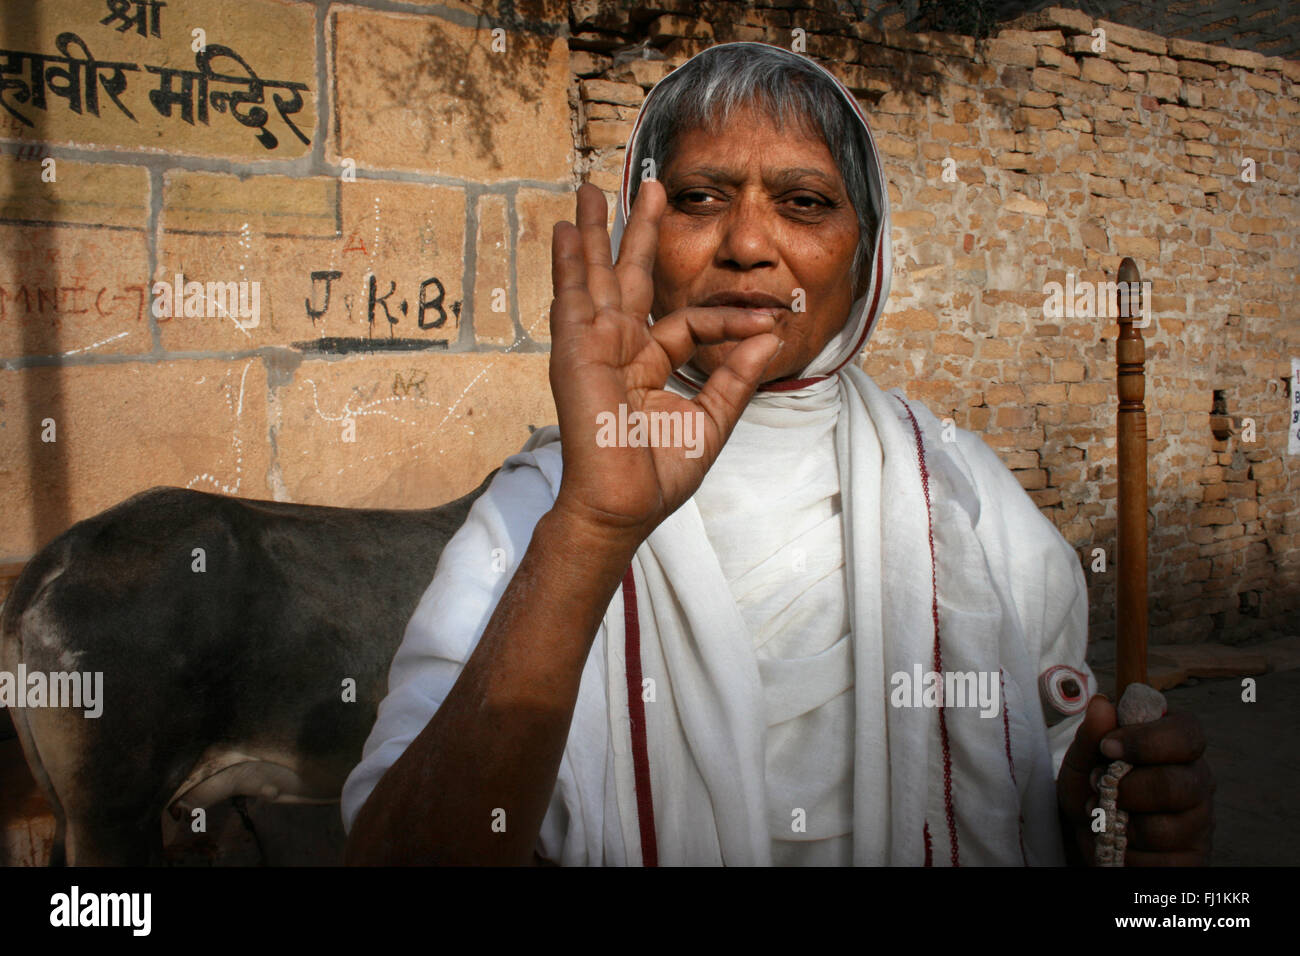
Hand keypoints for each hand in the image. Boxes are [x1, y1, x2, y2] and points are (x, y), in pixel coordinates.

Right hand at [547, 180, 782, 544]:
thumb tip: (769, 336)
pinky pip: (573, 299)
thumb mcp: (711, 421)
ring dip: (595, 233)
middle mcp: (620, 350)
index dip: (728, 318)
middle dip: (637, 234)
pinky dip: (569, 262)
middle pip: (630, 279)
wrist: (622, 504)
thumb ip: (736, 378)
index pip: (689, 322)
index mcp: (649, 367)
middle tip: (649, 189)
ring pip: (597, 278)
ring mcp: (594, 347)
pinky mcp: (574, 352)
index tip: (769, 322)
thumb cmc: (658, 475)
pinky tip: (566, 229)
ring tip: (593, 190)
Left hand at [1057, 695, 1213, 865]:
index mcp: (1177, 745)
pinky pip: (1163, 862)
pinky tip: (1119, 844)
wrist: (1089, 835)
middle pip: (1179, 784)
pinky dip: (1129, 855)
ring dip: (1122, 825)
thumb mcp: (1081, 761)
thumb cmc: (1091, 789)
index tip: (1107, 746)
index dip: (1146, 740)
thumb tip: (1103, 705)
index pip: (1186, 733)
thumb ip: (1092, 735)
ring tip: (1102, 817)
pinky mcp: (1194, 858)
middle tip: (1097, 786)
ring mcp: (1200, 822)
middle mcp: (1198, 780)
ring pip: (1168, 828)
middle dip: (1128, 789)